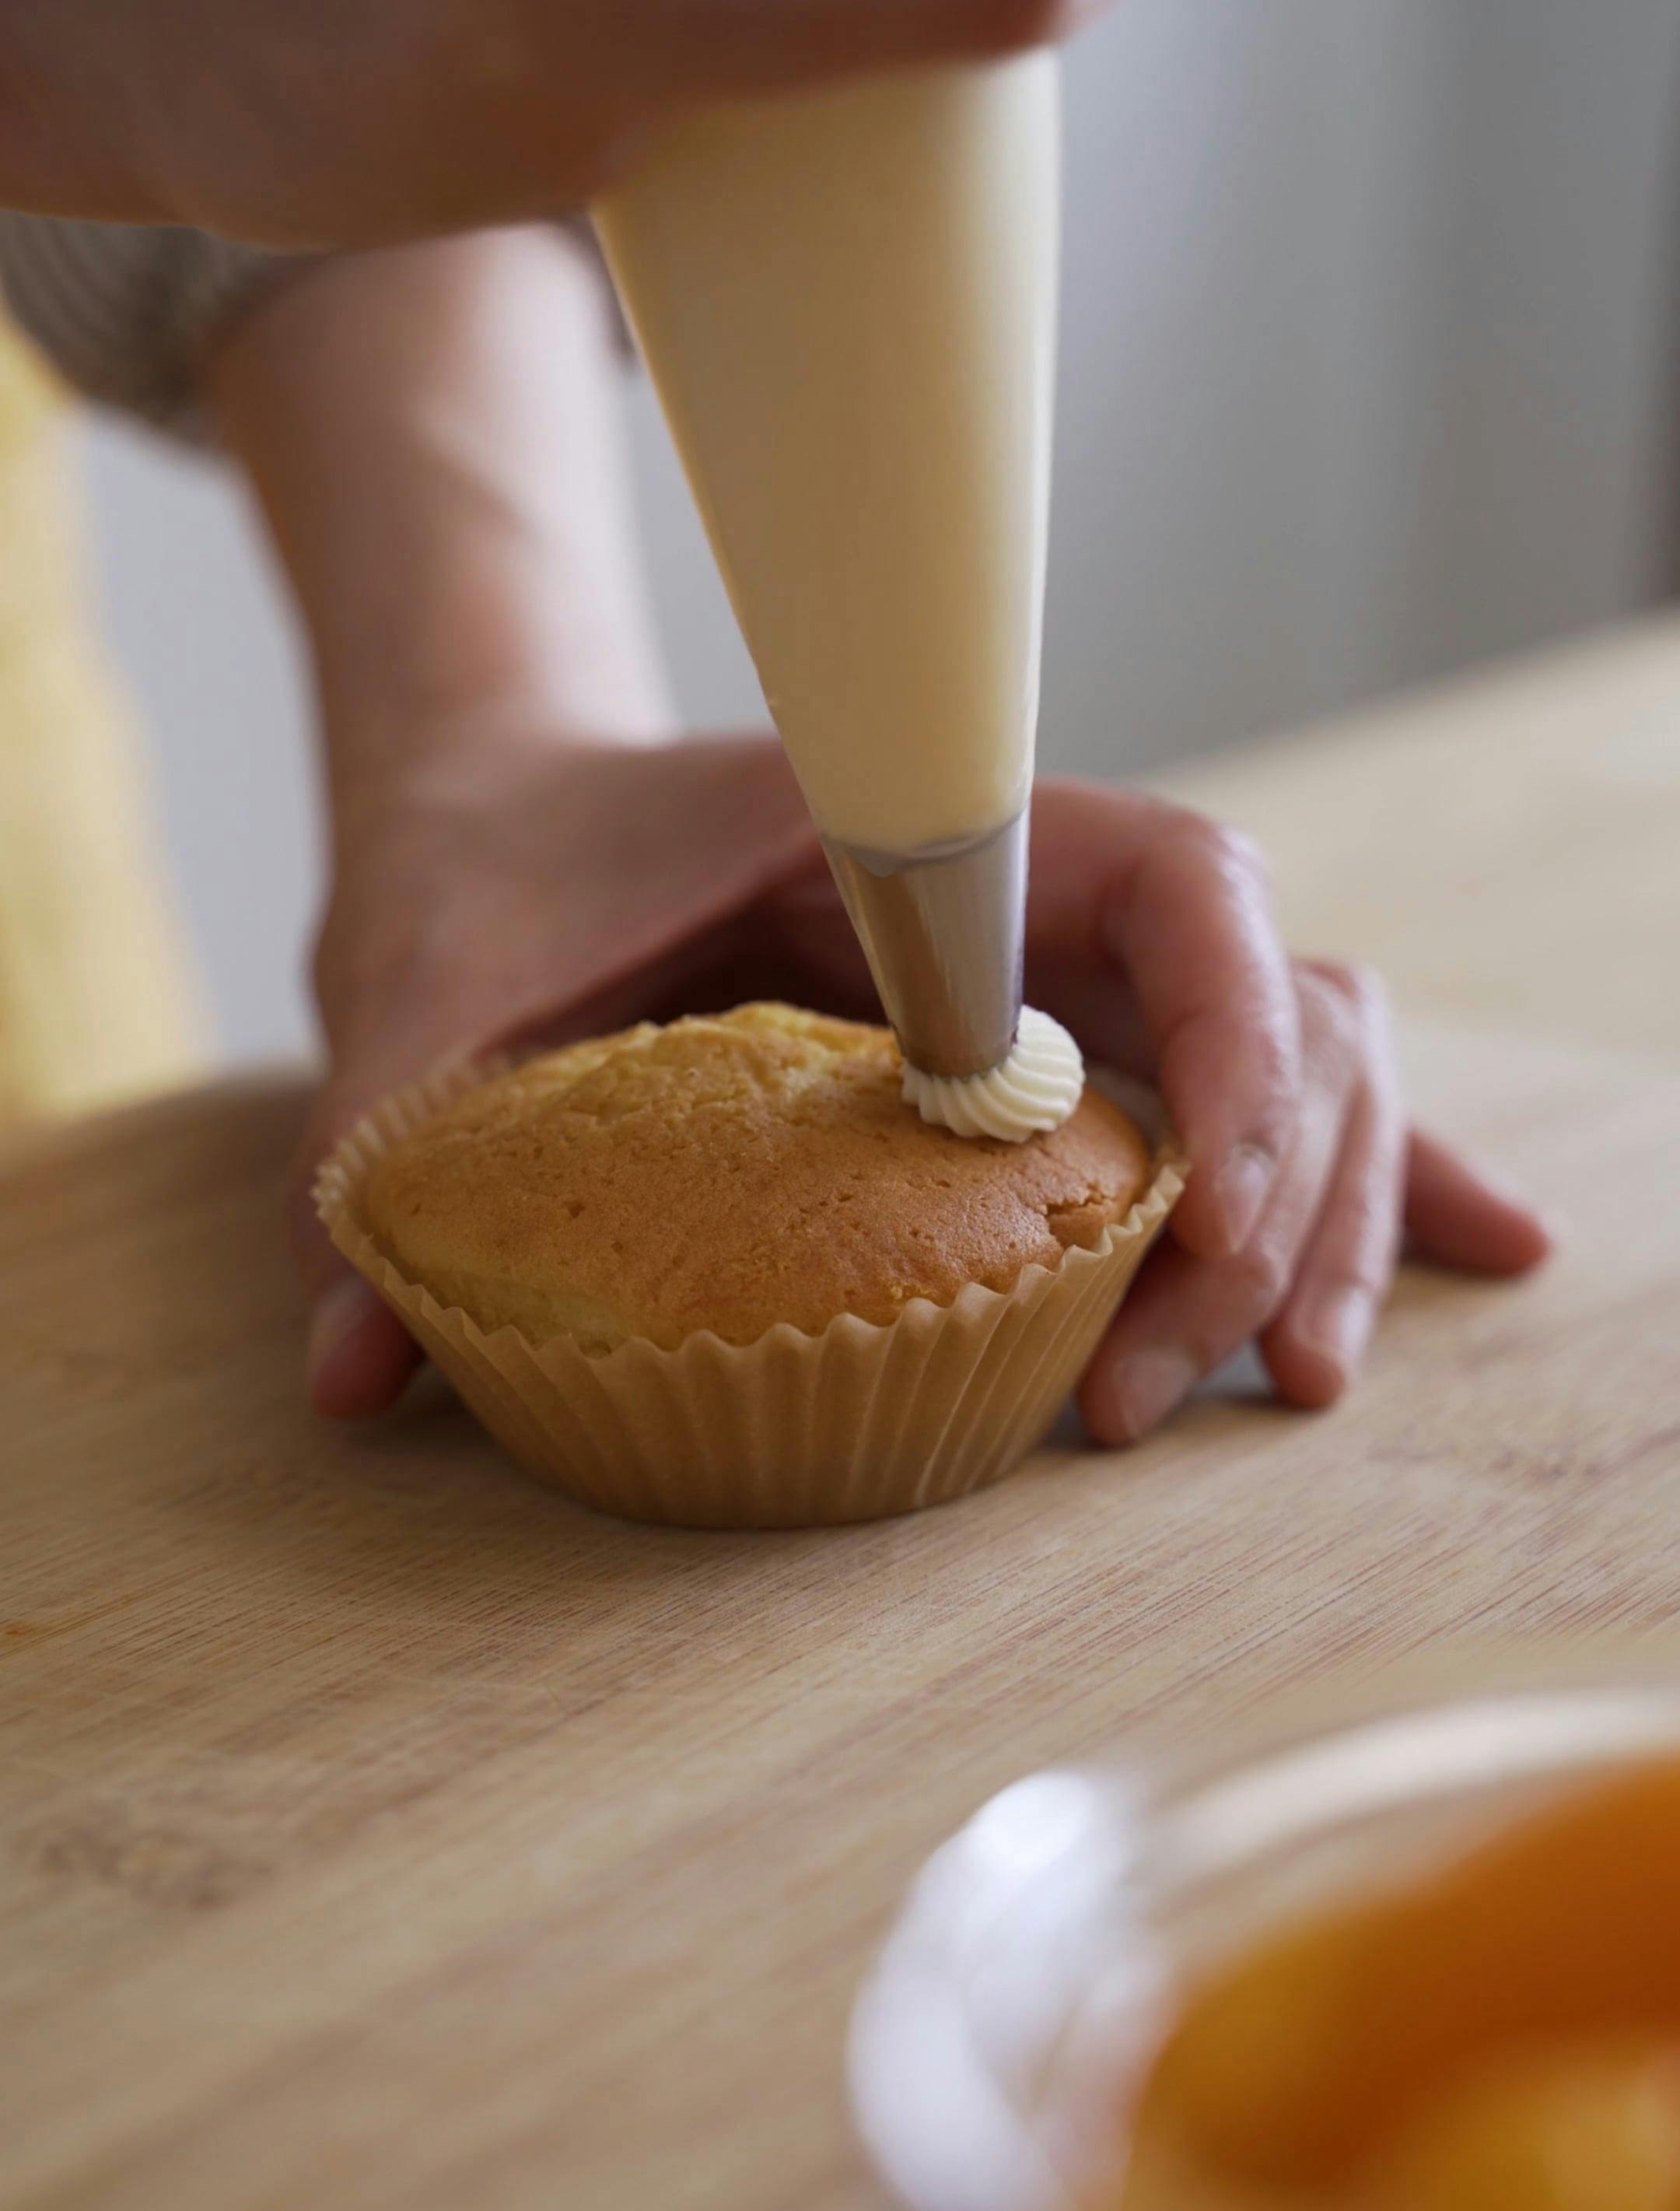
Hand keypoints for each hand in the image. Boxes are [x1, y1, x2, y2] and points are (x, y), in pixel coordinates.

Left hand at [295, 744, 1549, 1426]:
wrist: (493, 816)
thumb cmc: (486, 878)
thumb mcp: (429, 1007)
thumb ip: (397, 1163)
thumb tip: (353, 1379)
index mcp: (928, 826)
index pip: (1178, 879)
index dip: (1235, 1042)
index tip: (1195, 1225)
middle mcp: (1035, 893)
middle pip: (1276, 1002)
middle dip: (1272, 1198)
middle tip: (1163, 1390)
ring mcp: (1066, 971)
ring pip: (1302, 1060)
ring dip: (1328, 1221)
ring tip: (1283, 1394)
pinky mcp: (1060, 1051)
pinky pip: (1261, 1099)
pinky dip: (1372, 1183)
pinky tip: (1475, 1267)